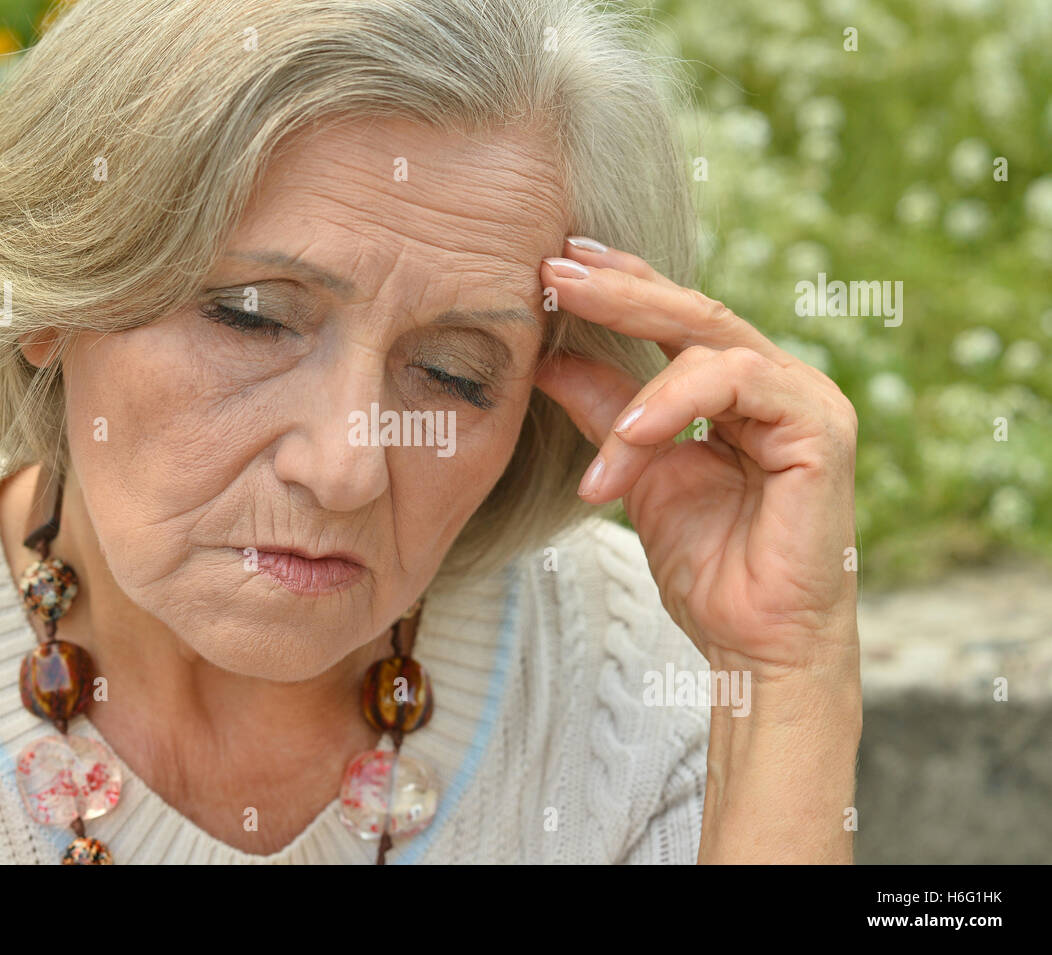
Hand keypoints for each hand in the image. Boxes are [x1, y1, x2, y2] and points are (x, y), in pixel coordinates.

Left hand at [535, 240, 859, 684]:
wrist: (752, 644)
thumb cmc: (707, 567)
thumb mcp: (636, 472)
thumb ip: (604, 412)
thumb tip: (547, 360)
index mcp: (739, 389)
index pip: (676, 317)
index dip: (621, 284)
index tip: (558, 262)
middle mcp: (776, 382)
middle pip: (692, 310)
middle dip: (618, 289)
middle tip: (554, 269)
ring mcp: (805, 399)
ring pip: (709, 342)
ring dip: (634, 372)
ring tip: (580, 395)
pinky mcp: (820, 426)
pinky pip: (737, 382)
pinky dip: (673, 402)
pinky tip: (630, 436)